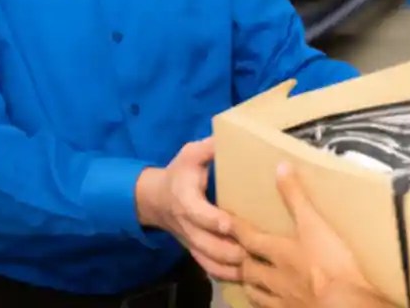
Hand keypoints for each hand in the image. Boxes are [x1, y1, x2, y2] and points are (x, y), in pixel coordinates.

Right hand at [136, 137, 245, 281]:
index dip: (213, 220)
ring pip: (208, 260)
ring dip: (230, 266)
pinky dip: (224, 274)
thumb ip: (209, 148)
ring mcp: (191, 241)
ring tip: (254, 266)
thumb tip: (233, 134)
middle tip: (254, 250)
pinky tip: (244, 276)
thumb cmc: (179, 173)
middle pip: (206, 244)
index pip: (197, 213)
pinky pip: (207, 267)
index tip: (230, 223)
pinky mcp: (195, 250)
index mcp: (185, 199)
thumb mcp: (190, 154)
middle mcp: (187, 224)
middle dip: (229, 249)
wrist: (155, 199)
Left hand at [233, 163, 392, 307]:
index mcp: (278, 251)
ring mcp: (282, 300)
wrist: (345, 304)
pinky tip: (273, 304)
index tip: (222, 222)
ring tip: (249, 281)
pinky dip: (268, 306)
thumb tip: (280, 166)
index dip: (234, 229)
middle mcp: (274, 276)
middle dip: (241, 261)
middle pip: (249, 269)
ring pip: (257, 293)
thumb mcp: (314, 223)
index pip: (248, 237)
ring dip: (251, 286)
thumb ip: (297, 196)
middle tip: (236, 254)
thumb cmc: (330, 261)